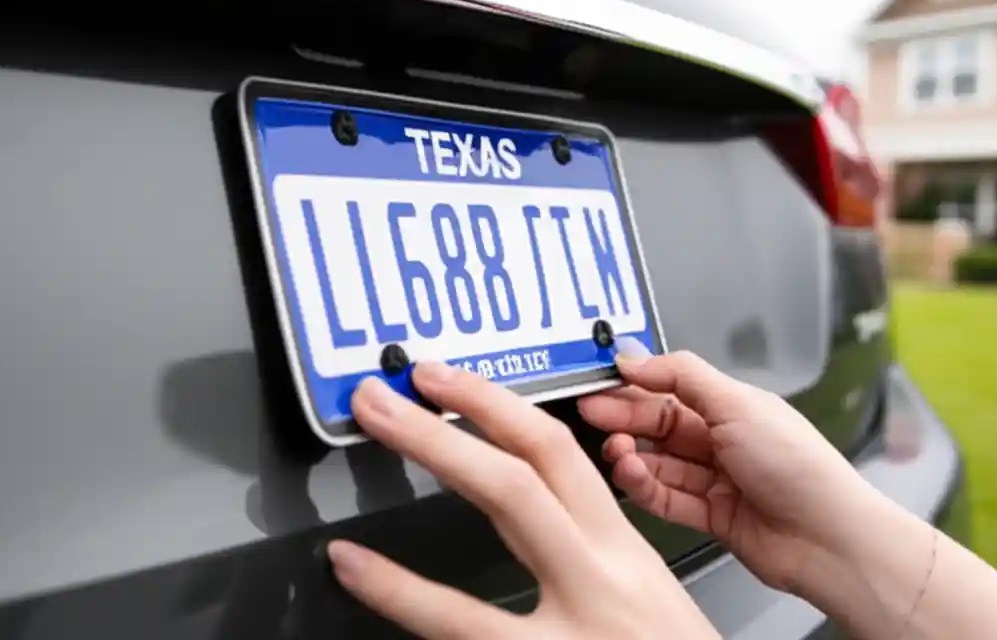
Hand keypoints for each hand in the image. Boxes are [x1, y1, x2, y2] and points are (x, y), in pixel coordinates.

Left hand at [328, 362, 721, 639]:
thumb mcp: (641, 598)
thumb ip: (587, 555)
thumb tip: (524, 515)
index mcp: (624, 553)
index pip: (562, 456)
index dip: (499, 407)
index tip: (447, 381)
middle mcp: (604, 576)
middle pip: (527, 470)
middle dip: (454, 420)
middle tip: (389, 393)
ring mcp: (576, 623)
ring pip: (507, 513)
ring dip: (435, 456)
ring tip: (377, 430)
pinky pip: (463, 623)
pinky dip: (400, 593)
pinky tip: (355, 569)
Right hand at [577, 350, 885, 594]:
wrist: (828, 537)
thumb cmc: (799, 466)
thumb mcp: (736, 403)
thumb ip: (680, 376)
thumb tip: (635, 356)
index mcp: (733, 406)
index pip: (670, 389)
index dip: (634, 385)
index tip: (599, 382)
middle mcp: (723, 440)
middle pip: (658, 425)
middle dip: (623, 418)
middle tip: (591, 414)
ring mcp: (716, 480)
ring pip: (658, 462)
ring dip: (631, 454)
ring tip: (617, 451)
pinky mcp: (710, 517)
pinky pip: (665, 497)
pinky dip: (644, 486)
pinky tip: (631, 475)